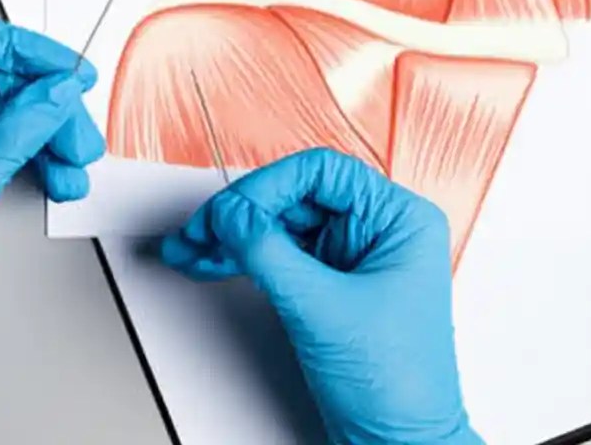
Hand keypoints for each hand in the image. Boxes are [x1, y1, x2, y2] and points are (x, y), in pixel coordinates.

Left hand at [0, 15, 105, 444]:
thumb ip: (13, 131)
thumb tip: (54, 90)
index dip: (27, 52)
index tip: (69, 74)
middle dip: (46, 106)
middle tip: (77, 137)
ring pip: (10, 114)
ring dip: (50, 137)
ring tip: (73, 167)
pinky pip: (9, 146)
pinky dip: (40, 159)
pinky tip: (59, 179)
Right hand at [162, 149, 481, 444]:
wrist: (398, 444)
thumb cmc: (396, 385)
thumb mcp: (322, 307)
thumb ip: (268, 253)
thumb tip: (231, 214)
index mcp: (399, 219)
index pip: (322, 172)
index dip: (268, 185)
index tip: (232, 210)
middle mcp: (378, 230)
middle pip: (294, 196)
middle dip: (240, 213)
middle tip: (200, 230)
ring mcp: (352, 258)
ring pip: (280, 226)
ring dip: (232, 236)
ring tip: (191, 247)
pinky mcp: (328, 285)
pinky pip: (278, 256)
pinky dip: (241, 259)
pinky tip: (209, 261)